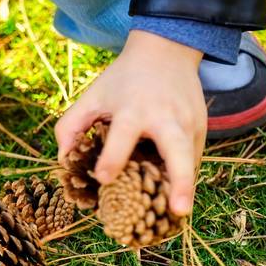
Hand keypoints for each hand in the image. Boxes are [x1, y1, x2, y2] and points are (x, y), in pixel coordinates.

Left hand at [55, 30, 206, 215]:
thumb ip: (71, 124)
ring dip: (186, 188)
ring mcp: (190, 124)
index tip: (103, 178)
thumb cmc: (123, 80)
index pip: (124, 135)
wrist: (166, 51)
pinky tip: (175, 200)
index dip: (112, 157)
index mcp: (135, 108)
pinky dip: (185, 180)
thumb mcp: (93, 95)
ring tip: (179, 214)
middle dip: (180, 181)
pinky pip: (193, 161)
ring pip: (190, 162)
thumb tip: (63, 159)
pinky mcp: (201, 130)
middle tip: (178, 211)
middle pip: (177, 151)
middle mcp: (167, 117)